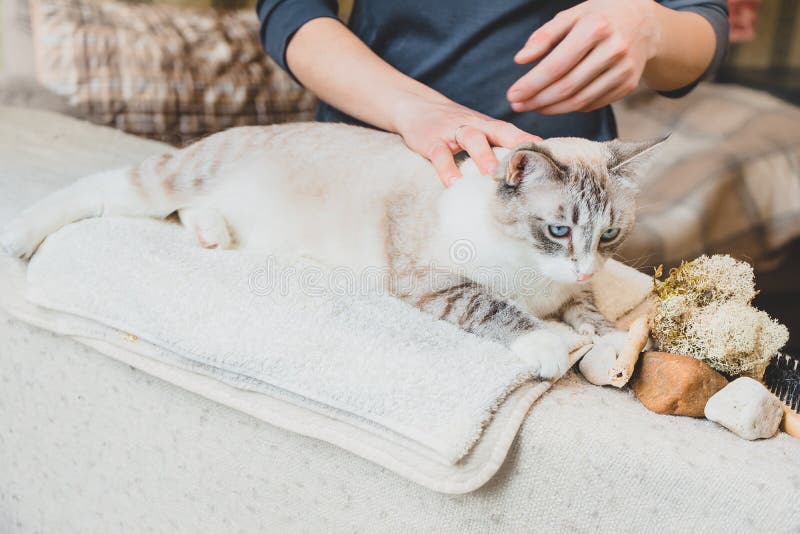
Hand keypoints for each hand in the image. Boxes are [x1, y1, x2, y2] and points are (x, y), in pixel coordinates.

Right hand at [391, 95, 538, 186]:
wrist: (414, 105)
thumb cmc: (453, 127)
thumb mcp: (477, 132)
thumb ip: (495, 150)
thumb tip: (522, 177)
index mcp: (490, 126)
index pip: (515, 132)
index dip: (533, 143)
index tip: (554, 157)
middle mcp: (476, 125)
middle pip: (500, 131)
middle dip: (516, 145)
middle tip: (529, 166)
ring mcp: (453, 131)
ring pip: (472, 138)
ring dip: (484, 155)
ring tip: (491, 176)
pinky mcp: (430, 140)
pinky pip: (440, 154)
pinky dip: (446, 169)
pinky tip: (452, 184)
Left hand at [507, 0, 660, 113]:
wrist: (644, 21)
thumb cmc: (599, 16)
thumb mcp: (572, 15)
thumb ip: (544, 36)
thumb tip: (520, 59)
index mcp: (596, 27)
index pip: (556, 65)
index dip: (531, 85)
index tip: (512, 95)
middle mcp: (613, 49)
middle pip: (567, 87)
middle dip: (537, 101)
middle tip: (517, 106)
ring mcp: (624, 70)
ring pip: (580, 101)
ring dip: (551, 109)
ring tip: (532, 107)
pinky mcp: (628, 85)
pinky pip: (593, 104)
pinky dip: (570, 108)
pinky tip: (555, 104)